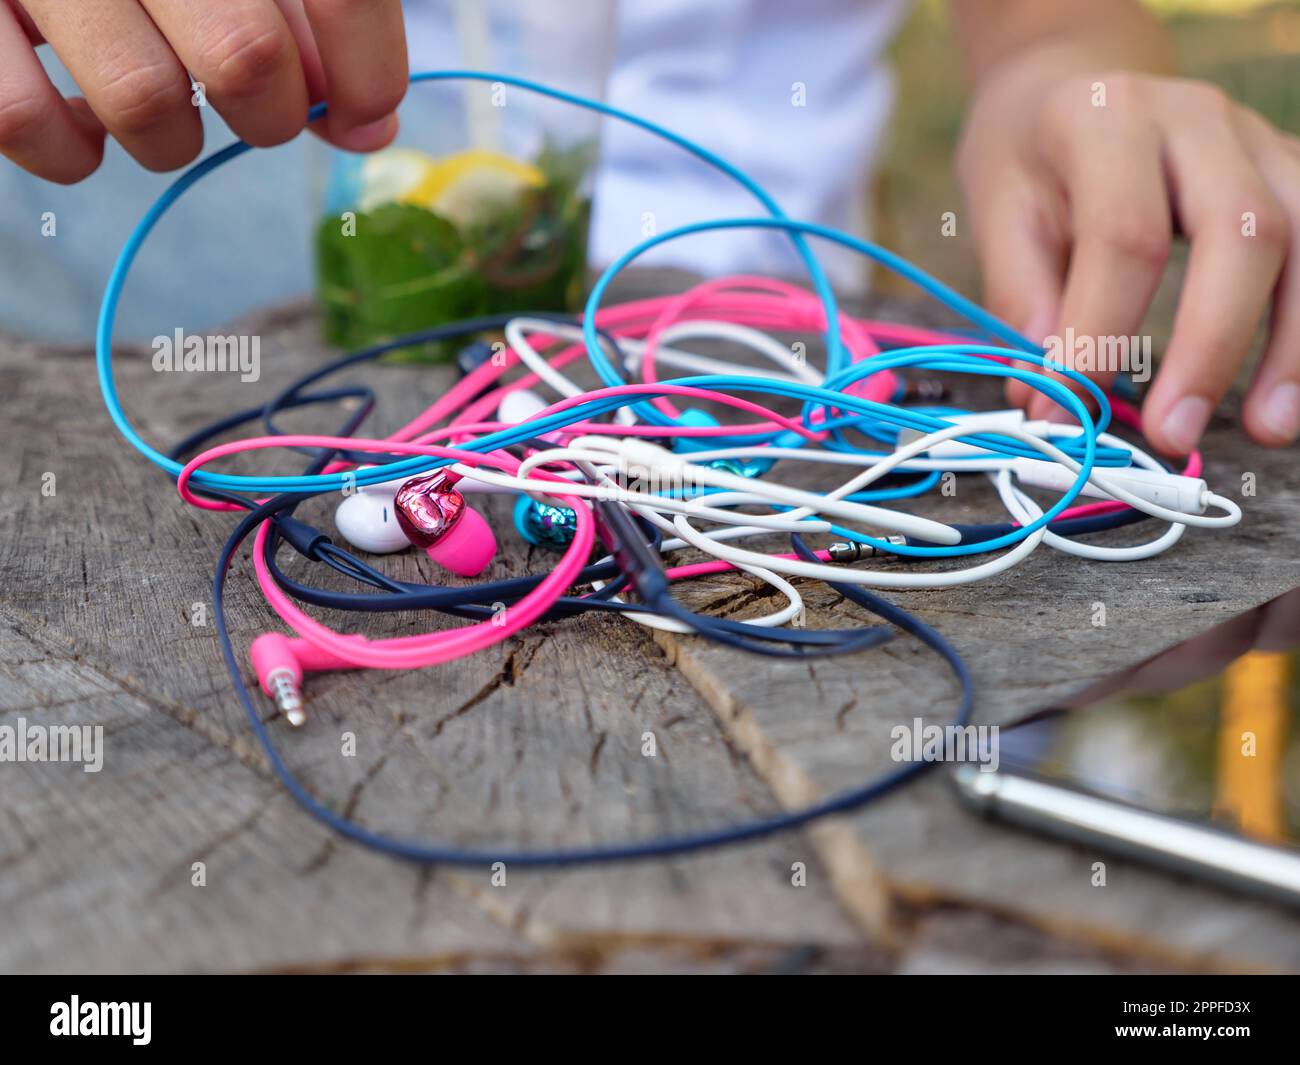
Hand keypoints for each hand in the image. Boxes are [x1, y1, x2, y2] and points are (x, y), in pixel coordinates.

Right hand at [0, 0, 407, 181]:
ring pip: (144, 101)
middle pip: (247, 56)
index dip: (368, 72)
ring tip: (165, 107)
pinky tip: (82, 118)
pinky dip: (71, 150)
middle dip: (272, 113)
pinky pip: (28, 120)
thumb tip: (367, 126)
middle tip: (256, 109)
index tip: (364, 112)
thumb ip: (312, 23)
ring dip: (173, 139)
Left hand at [957, 50, 1299, 453]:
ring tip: (1267, 427)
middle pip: (1242, 231)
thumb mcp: (999, 210)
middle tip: (1173, 433)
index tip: (1070, 409)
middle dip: (1211, 345)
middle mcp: (1199, 119)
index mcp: (1109, 119)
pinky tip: (1296, 385)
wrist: (1076, 84)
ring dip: (1295, 344)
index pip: (1124, 234)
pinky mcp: (1292, 172)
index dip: (1101, 332)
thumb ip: (1024, 299)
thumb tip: (1047, 398)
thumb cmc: (1032, 157)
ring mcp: (1259, 140)